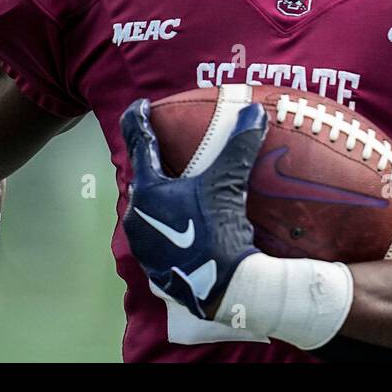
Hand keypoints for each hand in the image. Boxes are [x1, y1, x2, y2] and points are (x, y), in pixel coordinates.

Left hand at [120, 98, 266, 319]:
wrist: (222, 286)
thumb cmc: (217, 232)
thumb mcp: (228, 184)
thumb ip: (239, 146)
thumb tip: (254, 111)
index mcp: (148, 190)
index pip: (138, 143)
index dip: (138, 119)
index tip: (141, 105)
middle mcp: (136, 215)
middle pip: (140, 177)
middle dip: (150, 161)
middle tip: (164, 146)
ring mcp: (142, 243)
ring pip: (146, 206)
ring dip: (158, 192)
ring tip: (176, 183)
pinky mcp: (154, 263)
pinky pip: (155, 230)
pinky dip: (166, 217)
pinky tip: (184, 219)